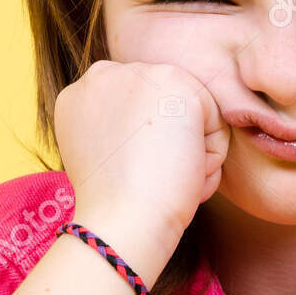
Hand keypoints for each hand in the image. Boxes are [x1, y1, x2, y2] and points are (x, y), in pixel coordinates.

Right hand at [55, 61, 228, 279]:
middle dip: (169, 146)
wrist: (122, 220)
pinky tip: (184, 173)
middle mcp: (103, 75)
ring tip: (168, 180)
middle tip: (153, 181)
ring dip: (191, 152)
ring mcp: (139, 74)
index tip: (135, 175)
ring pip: (192, 114)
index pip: (137, 110)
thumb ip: (119, 128)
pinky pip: (216, 121)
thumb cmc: (116, 205)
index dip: (146, 149)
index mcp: (79, 95)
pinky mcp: (176, 83)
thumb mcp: (103, 155)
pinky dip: (211, 156)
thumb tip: (159, 127)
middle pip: (165, 108)